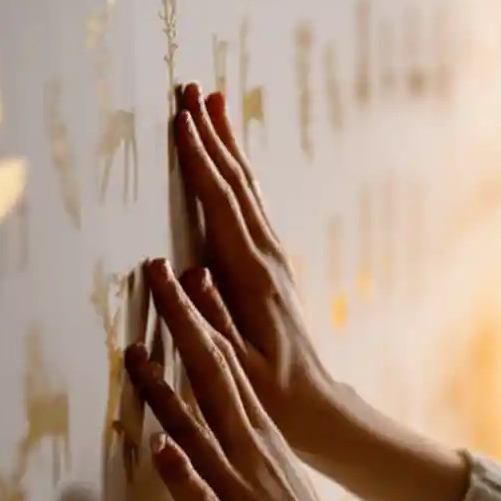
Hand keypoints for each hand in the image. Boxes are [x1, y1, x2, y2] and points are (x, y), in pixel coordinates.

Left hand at [121, 259, 455, 500]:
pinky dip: (180, 473)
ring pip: (199, 430)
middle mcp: (251, 453)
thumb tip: (202, 413)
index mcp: (260, 437)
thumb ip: (239, 441)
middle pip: (211, 378)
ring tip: (135, 349)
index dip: (198, 319)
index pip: (224, 365)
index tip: (178, 278)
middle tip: (156, 275)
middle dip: (182, 325)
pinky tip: (160, 446)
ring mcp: (241, 493)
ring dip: (166, 389)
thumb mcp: (272, 477)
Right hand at [173, 82, 468, 500]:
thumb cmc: (271, 399)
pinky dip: (237, 176)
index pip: (220, 206)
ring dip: (227, 147)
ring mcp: (272, 262)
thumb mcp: (236, 371)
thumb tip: (183, 271)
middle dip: (213, 135)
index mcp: (252, 279)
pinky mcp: (271, 270)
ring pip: (246, 191)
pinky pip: (249, 208)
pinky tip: (230, 166)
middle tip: (192, 88)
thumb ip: (208, 324)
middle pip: (237, 184)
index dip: (200, 161)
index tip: (180, 119)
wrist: (319, 411)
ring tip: (213, 106)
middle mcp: (266, 260)